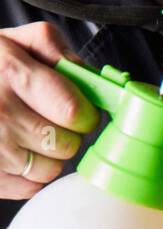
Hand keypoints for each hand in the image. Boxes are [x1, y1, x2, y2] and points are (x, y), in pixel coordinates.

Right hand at [0, 22, 98, 199]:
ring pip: (51, 169)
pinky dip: (27, 174)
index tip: (78, 110)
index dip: (84, 113)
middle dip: (66, 134)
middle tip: (45, 120)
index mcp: (10, 71)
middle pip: (67, 144)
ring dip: (46, 156)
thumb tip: (88, 75)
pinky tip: (11, 151)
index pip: (74, 112)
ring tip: (24, 134)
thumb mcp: (8, 42)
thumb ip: (51, 49)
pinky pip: (29, 187)